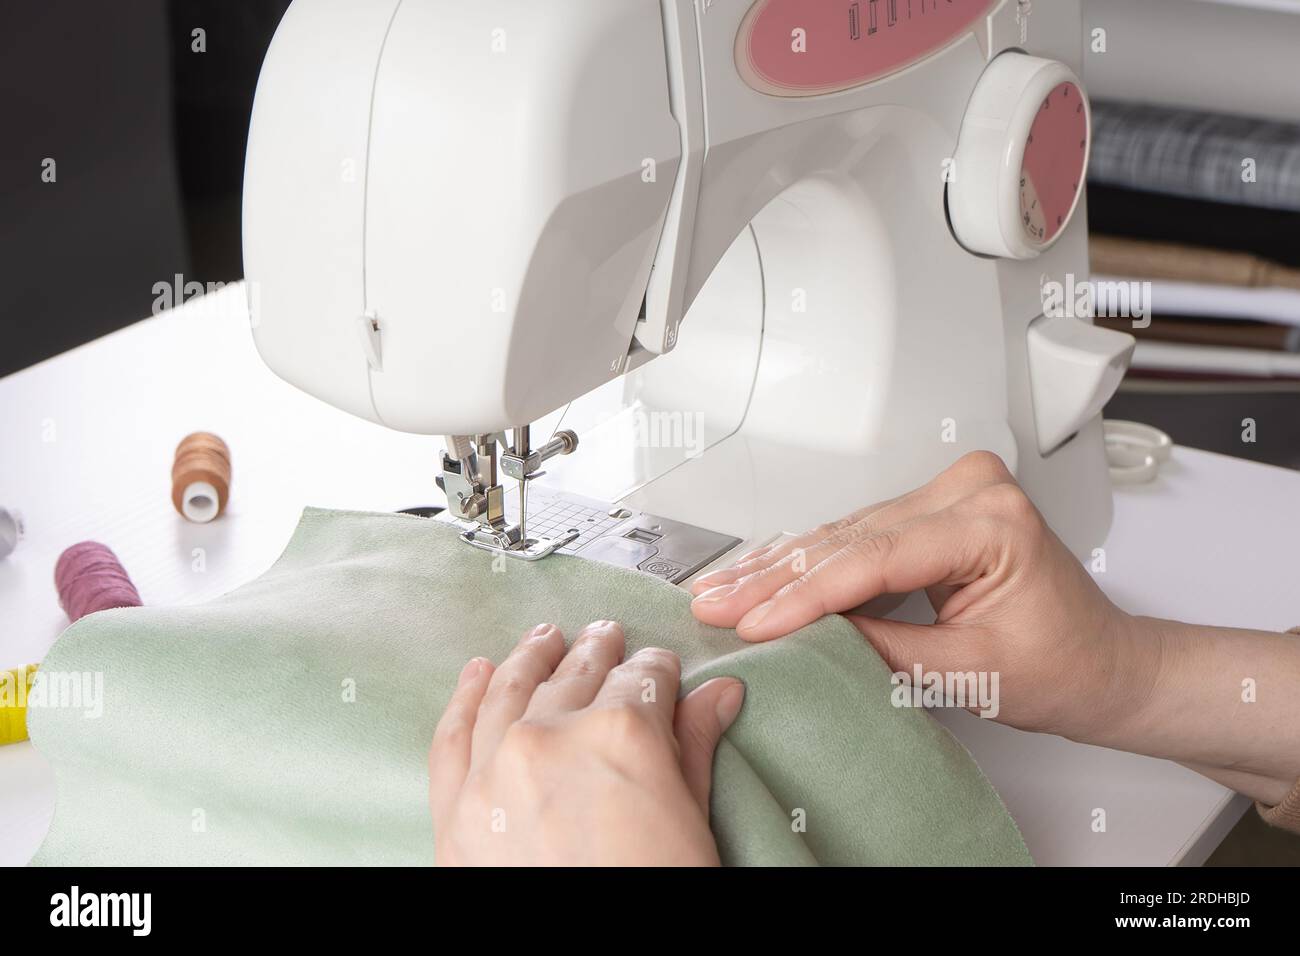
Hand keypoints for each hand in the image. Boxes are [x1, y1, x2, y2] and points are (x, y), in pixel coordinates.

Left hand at [429, 620, 744, 865]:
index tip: (660, 669)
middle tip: (608, 636)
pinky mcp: (456, 808)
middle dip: (599, 652)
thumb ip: (693, 747)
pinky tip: (477, 671)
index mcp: (620, 733)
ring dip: (533, 656)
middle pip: (579, 673)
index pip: (643, 677)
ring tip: (546, 637)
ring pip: (512, 687)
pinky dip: (465, 695)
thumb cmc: (652, 893)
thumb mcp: (690, 822)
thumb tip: (717, 696)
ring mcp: (495, 768)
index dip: (657, 670)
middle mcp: (551, 736)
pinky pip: (453, 732)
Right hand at [689, 451, 1147, 739]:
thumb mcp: (972, 672)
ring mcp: (950, 494)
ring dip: (779, 567)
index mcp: (992, 523)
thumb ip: (885, 648)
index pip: (875, 559)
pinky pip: (857, 533)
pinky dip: (809, 560)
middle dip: (776, 578)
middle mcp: (970, 493)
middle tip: (714, 603)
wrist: (1105, 664)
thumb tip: (807, 637)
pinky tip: (761, 571)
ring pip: (843, 532)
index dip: (806, 596)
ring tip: (720, 590)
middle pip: (849, 538)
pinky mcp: (932, 509)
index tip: (753, 623)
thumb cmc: (1065, 666)